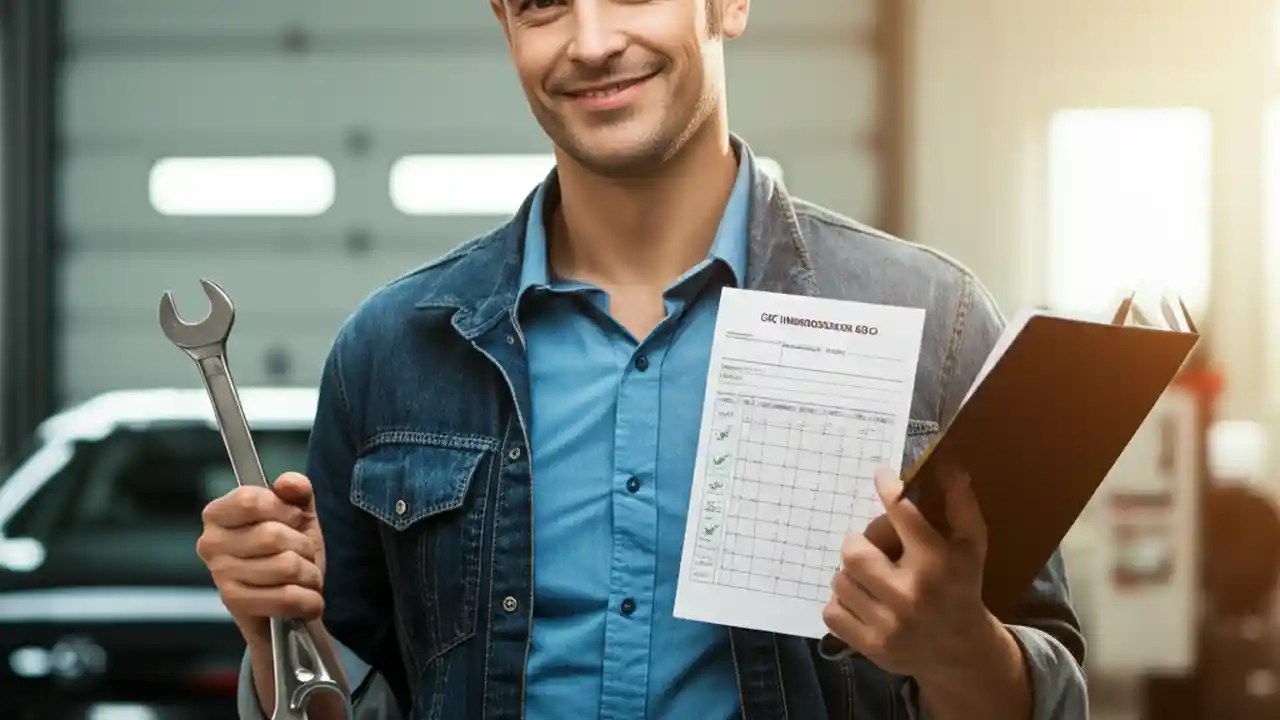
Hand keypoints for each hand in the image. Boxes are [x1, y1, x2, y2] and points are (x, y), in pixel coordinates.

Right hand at [196, 472, 326, 645]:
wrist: (289, 599)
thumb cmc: (289, 550)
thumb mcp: (297, 511)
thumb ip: (296, 489)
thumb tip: (287, 483)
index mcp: (218, 514)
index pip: (250, 500)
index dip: (284, 509)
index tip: (294, 519)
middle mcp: (211, 543)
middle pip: (272, 535)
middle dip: (303, 546)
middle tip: (303, 554)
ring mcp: (221, 576)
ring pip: (285, 566)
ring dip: (310, 573)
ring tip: (305, 576)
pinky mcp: (236, 606)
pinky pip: (287, 598)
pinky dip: (309, 599)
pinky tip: (307, 599)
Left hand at [822, 465, 998, 679]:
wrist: (961, 651)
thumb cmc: (961, 588)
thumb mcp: (971, 547)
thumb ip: (961, 506)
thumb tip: (949, 467)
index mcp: (937, 563)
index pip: (902, 513)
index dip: (888, 487)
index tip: (880, 474)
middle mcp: (912, 593)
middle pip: (854, 551)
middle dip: (858, 544)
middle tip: (869, 548)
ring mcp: (890, 623)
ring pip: (840, 581)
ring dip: (850, 575)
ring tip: (869, 579)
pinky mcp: (872, 646)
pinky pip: (832, 612)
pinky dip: (841, 604)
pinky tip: (862, 602)